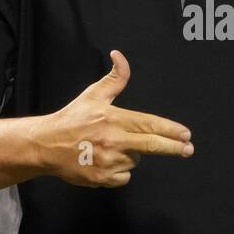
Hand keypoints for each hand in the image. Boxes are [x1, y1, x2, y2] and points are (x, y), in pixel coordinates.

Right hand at [34, 49, 193, 187]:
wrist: (45, 145)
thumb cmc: (72, 119)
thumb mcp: (93, 95)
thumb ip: (114, 79)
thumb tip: (119, 55)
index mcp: (114, 118)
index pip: (149, 123)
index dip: (170, 129)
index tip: (186, 134)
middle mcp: (113, 140)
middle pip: (152, 145)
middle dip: (173, 148)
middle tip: (188, 149)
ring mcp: (108, 161)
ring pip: (135, 161)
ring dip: (131, 156)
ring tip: (110, 147)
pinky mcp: (101, 178)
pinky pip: (123, 177)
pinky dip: (119, 172)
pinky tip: (105, 161)